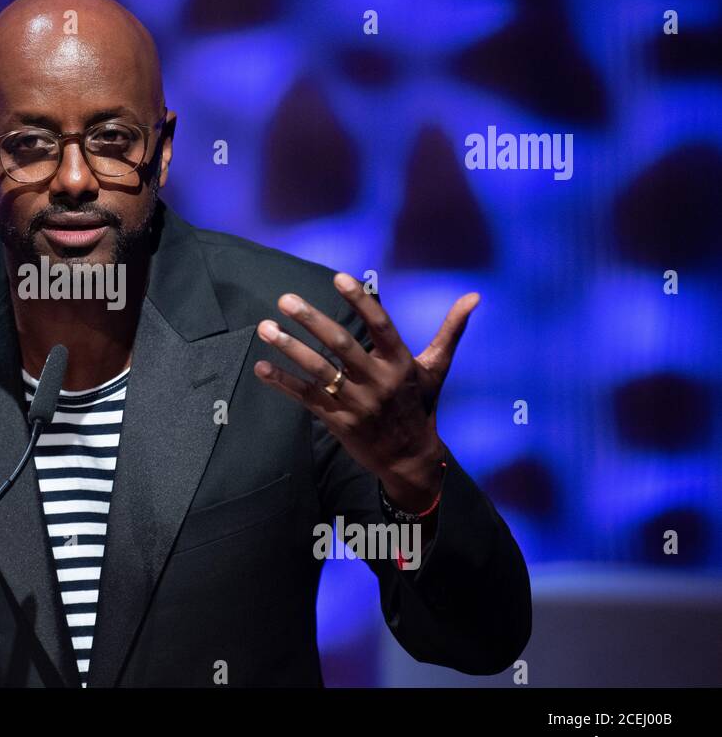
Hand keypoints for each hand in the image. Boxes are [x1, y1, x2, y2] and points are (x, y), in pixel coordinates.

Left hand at [253, 273, 478, 511]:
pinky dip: (282, 383)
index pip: (380, 325)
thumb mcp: (436, 367)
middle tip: (286, 299)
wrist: (410, 458)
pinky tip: (261, 367)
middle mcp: (379, 381)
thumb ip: (451, 330)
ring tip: (265, 328)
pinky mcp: (338, 421)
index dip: (361, 301)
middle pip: (341, 346)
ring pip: (319, 371)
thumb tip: (475, 296)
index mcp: (401, 362)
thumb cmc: (421, 404)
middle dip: (311, 321)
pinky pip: (306, 398)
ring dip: (289, 349)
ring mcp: (357, 403)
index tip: (339, 278)